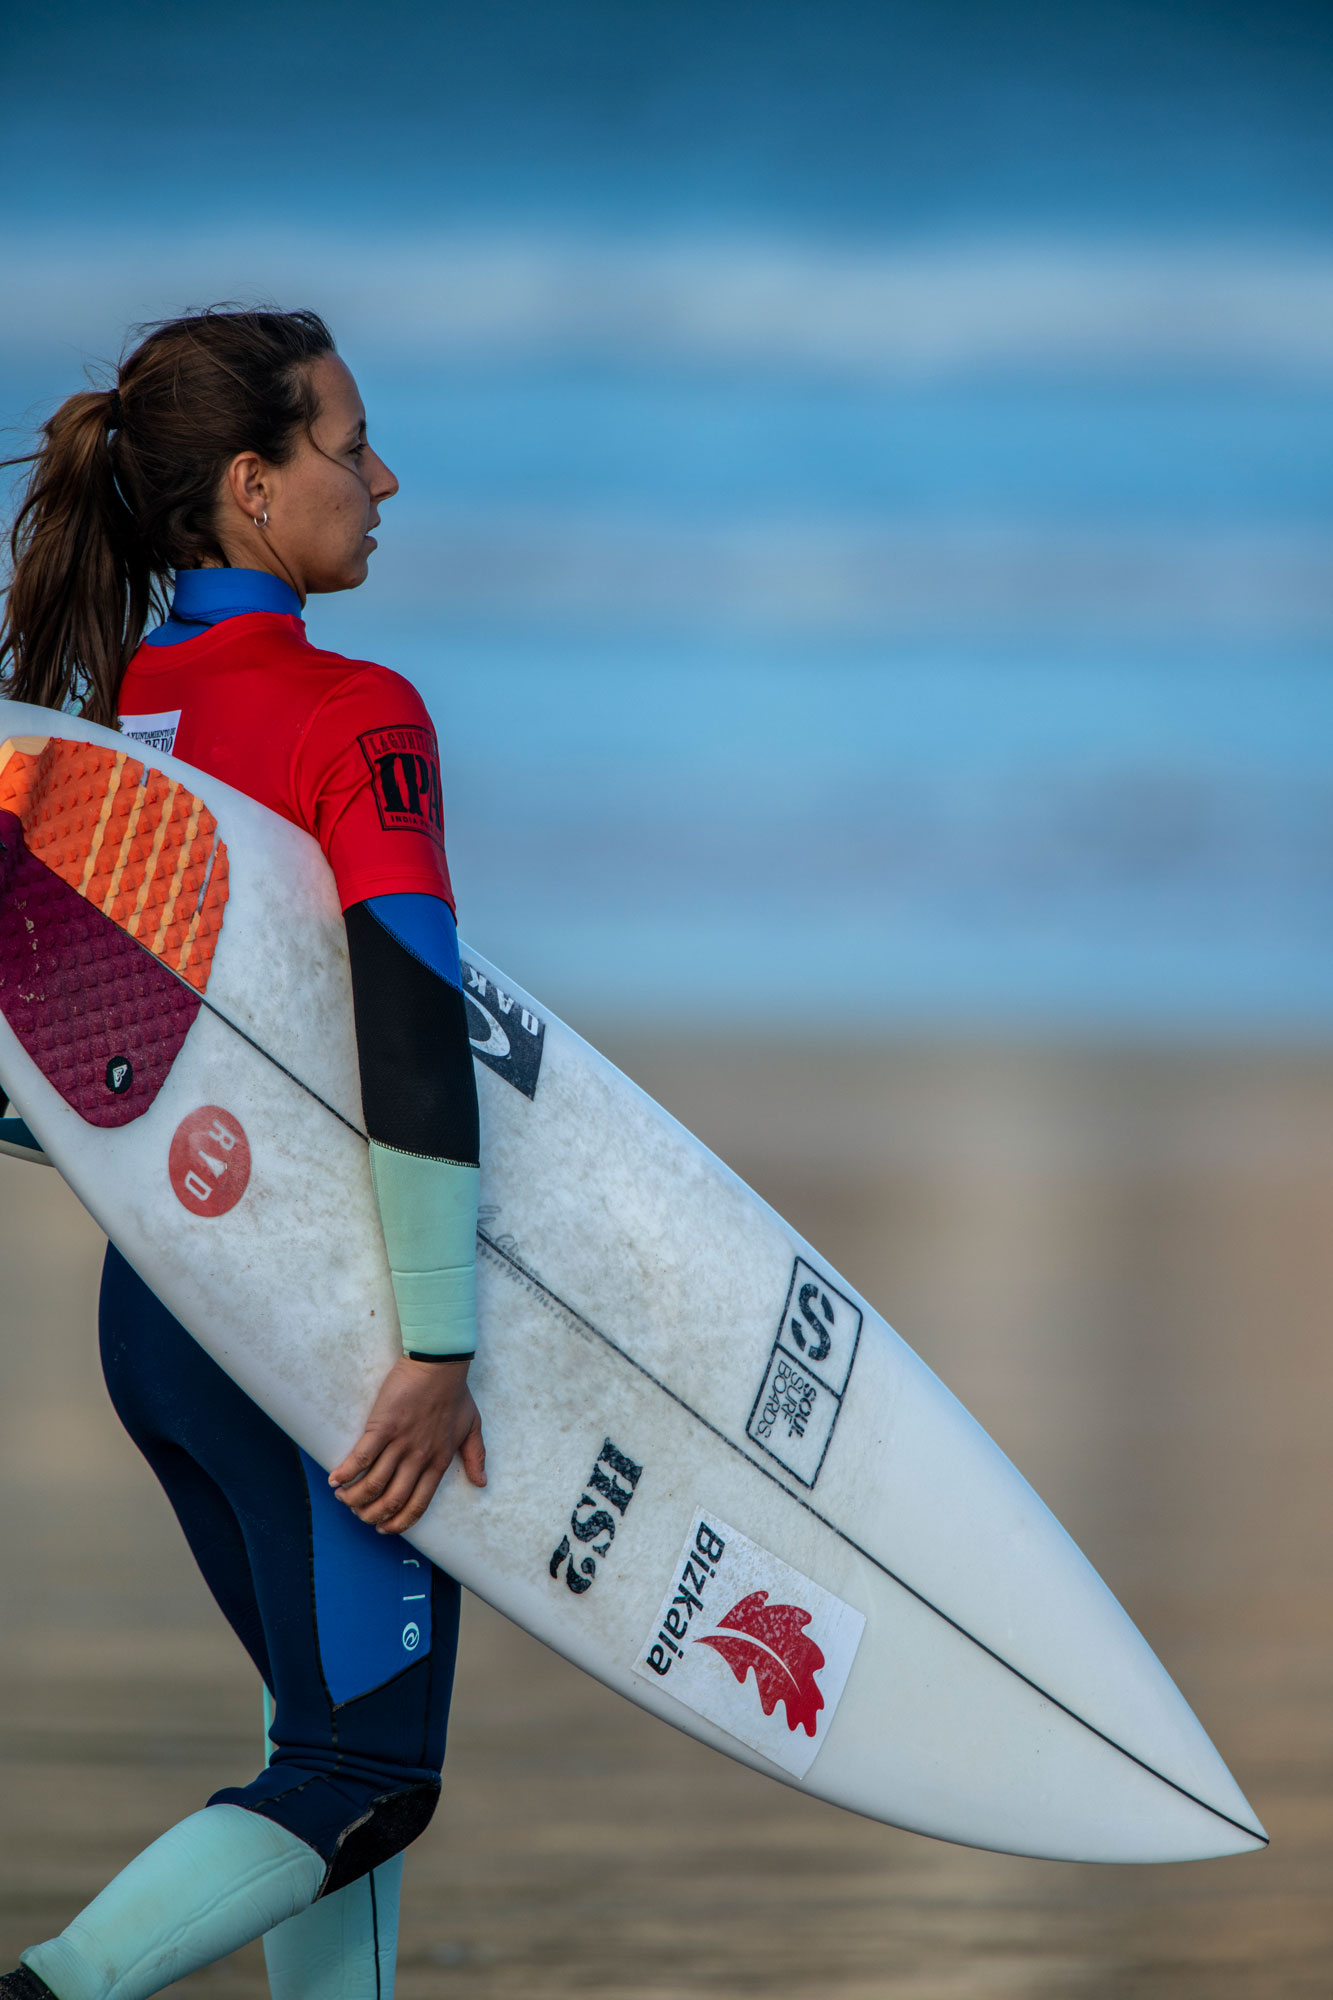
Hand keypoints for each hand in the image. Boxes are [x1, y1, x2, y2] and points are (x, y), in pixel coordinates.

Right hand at [328, 1355, 485, 1533]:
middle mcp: (419, 1458)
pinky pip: (361, 1458)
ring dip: (355, 1497)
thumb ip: (476, 1456)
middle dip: (372, 1514)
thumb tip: (482, 1482)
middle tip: (360, 1515)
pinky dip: (345, 1473)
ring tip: (343, 1497)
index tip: (384, 1528)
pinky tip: (335, 1479)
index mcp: (439, 1461)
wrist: (439, 1363)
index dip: (399, 1522)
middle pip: (392, 1500)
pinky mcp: (383, 1426)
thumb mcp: (472, 1426)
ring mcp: (400, 1443)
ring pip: (373, 1484)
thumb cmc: (455, 1393)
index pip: (418, 1504)